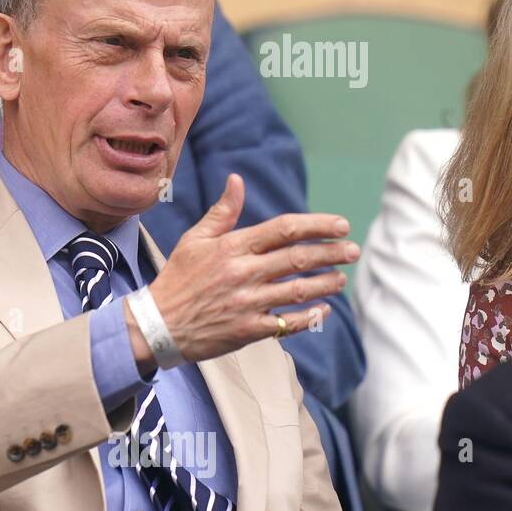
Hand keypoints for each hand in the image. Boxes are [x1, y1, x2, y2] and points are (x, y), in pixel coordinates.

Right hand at [131, 174, 358, 365]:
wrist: (158, 324)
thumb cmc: (178, 278)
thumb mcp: (194, 240)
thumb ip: (222, 212)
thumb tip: (237, 180)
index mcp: (232, 247)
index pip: (283, 230)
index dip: (317, 225)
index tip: (341, 226)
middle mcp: (242, 273)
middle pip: (298, 258)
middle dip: (332, 253)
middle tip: (353, 251)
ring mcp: (246, 302)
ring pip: (298, 290)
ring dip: (326, 283)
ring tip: (342, 278)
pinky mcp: (248, 330)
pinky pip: (288, 323)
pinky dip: (310, 317)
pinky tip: (324, 310)